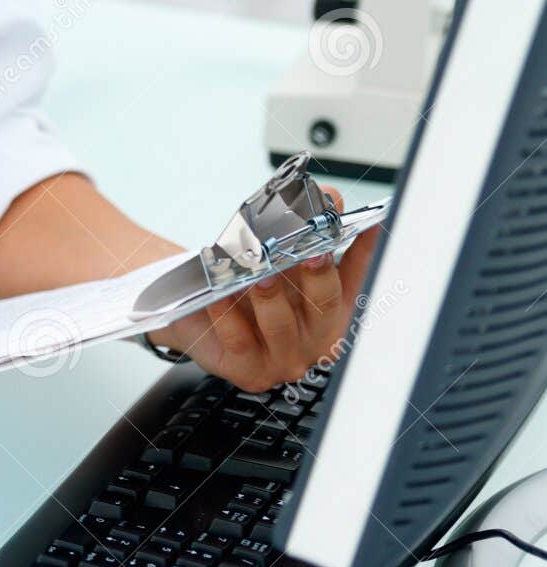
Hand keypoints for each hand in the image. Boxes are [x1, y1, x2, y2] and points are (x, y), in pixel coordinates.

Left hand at [144, 188, 380, 391]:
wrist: (199, 315)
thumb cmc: (244, 285)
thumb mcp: (276, 255)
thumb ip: (304, 225)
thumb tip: (330, 196)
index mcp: (330, 308)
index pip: (355, 276)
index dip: (364, 251)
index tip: (367, 224)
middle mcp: (314, 337)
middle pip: (324, 307)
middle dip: (318, 277)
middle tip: (311, 252)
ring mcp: (283, 357)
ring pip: (281, 327)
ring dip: (270, 298)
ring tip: (259, 274)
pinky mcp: (248, 369)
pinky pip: (239, 339)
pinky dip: (228, 315)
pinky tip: (218, 295)